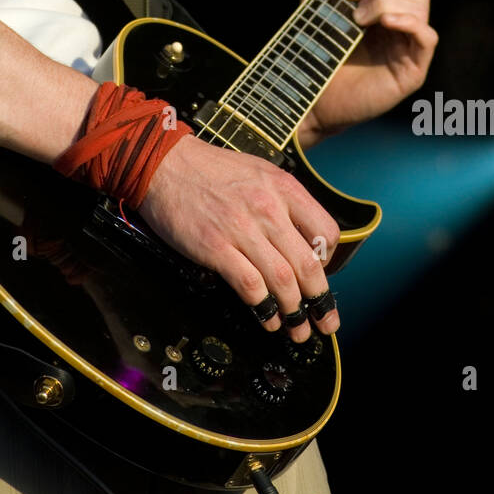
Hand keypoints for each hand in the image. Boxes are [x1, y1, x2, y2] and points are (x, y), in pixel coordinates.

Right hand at [138, 133, 340, 341]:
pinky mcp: (216, 247)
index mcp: (283, 187)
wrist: (164, 163)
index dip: (328, 260)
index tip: (322, 275)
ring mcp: (242, 229)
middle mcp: (268, 208)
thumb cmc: (210, 169)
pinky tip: (267, 319)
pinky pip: (250, 286)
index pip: (325, 232)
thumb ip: (282, 201)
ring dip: (295, 312)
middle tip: (325, 322)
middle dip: (320, 301)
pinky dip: (264, 309)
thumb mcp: (258, 171)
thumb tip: (300, 238)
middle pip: (308, 264)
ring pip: (283, 280)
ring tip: (297, 329)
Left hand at [296, 0, 438, 143]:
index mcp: (385, 6)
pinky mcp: (413, 70)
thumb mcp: (312, 2)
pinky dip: (410, 23)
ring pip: (421, 4)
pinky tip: (385, 22)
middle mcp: (401, 24)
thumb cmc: (314, 51)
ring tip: (359, 22)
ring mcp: (409, 46)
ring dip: (388, 4)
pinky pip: (429, 36)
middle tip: (351, 8)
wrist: (309, 96)